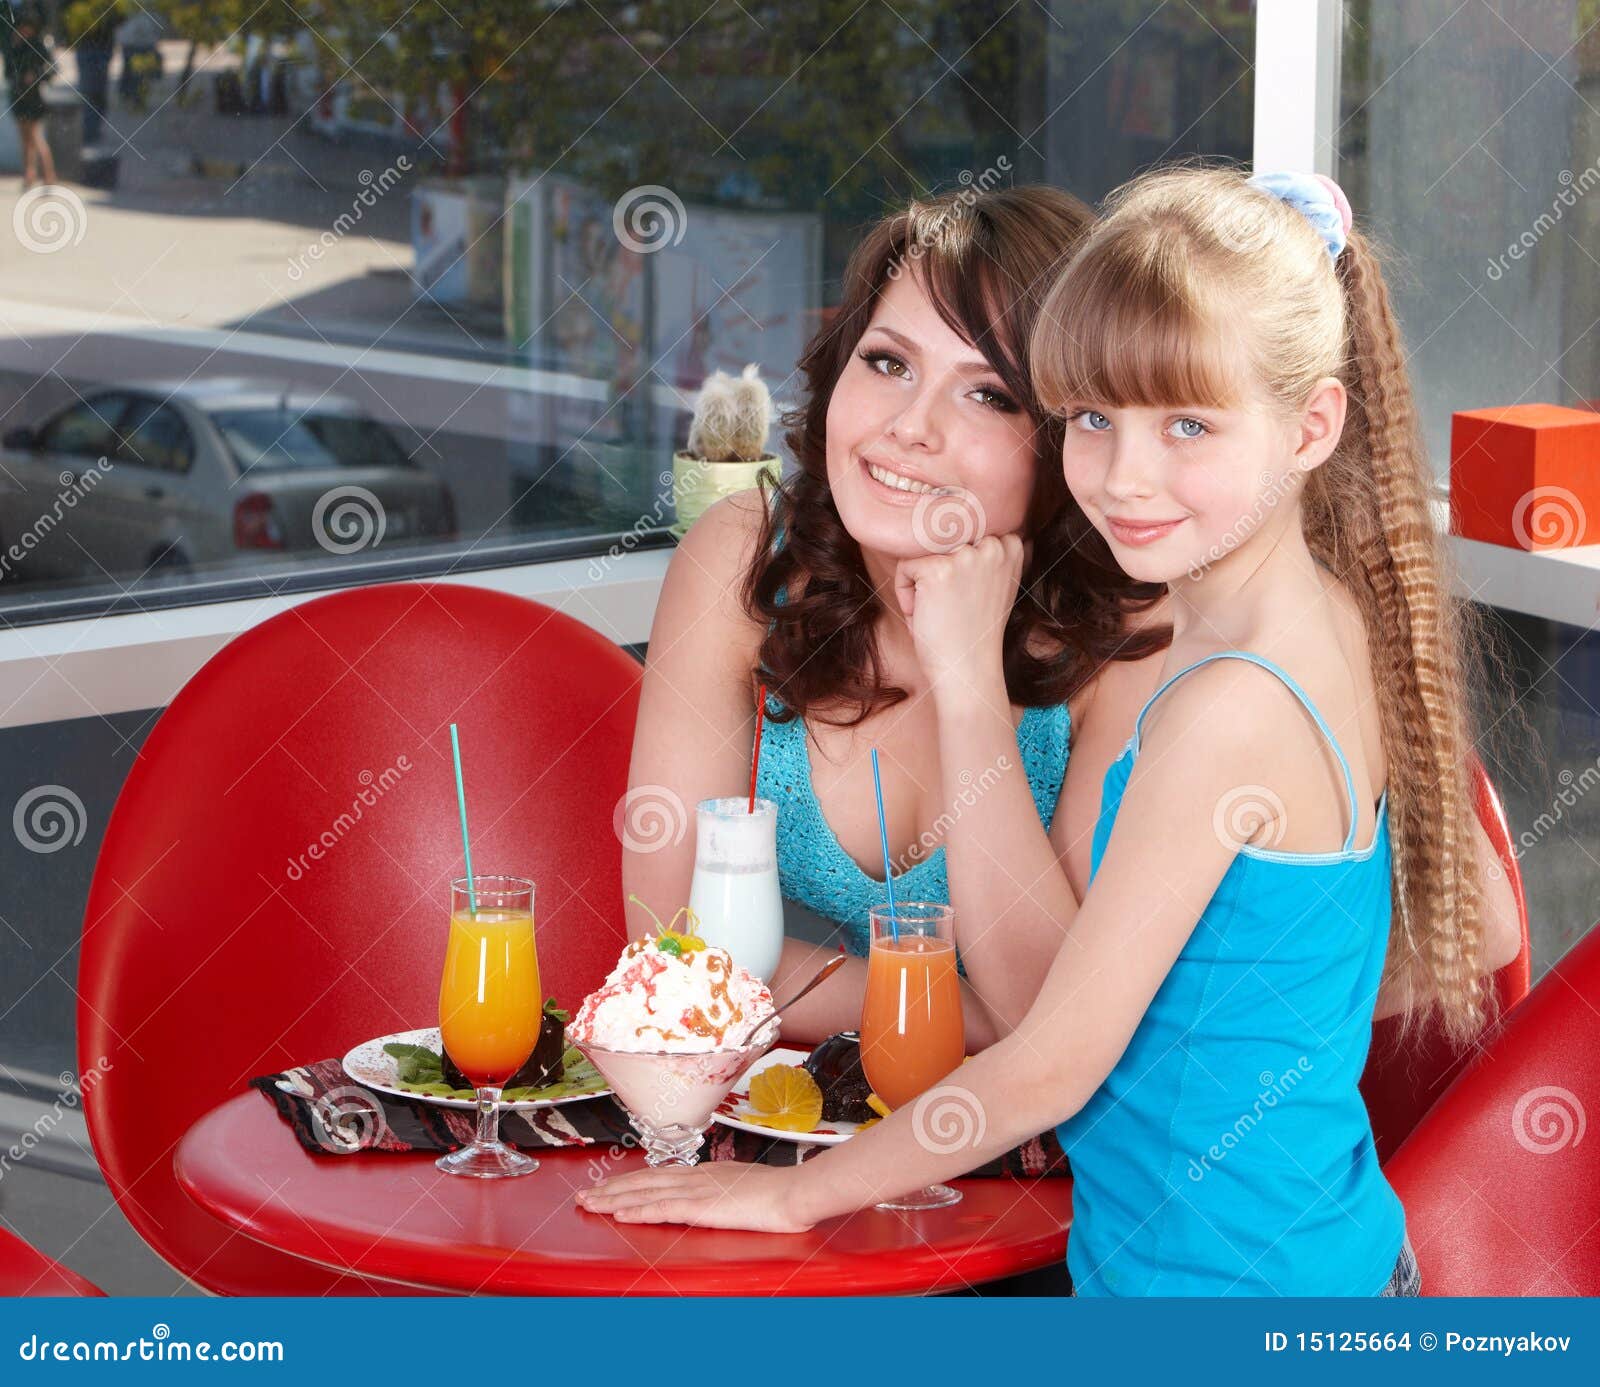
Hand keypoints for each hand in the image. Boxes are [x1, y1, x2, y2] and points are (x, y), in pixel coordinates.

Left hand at [575, 1159, 814, 1231]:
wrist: (794, 1192)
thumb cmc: (779, 1194)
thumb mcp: (746, 1190)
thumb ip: (726, 1193)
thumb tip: (717, 1200)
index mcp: (706, 1173)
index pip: (659, 1175)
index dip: (632, 1181)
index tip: (610, 1186)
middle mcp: (695, 1177)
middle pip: (644, 1180)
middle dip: (612, 1188)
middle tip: (584, 1195)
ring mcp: (696, 1190)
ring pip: (645, 1192)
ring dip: (614, 1199)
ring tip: (589, 1204)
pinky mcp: (701, 1206)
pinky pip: (661, 1208)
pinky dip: (637, 1209)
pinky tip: (619, 1213)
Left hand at [893, 533, 1025, 705]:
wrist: (969, 670)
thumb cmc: (973, 632)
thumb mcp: (994, 584)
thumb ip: (985, 554)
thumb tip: (951, 518)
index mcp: (1011, 546)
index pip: (965, 532)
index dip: (956, 566)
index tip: (966, 598)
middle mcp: (993, 545)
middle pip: (942, 541)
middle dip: (937, 574)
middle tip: (951, 608)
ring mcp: (966, 555)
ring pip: (922, 553)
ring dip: (921, 585)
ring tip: (938, 612)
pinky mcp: (938, 568)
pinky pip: (904, 567)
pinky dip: (906, 594)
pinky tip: (924, 616)